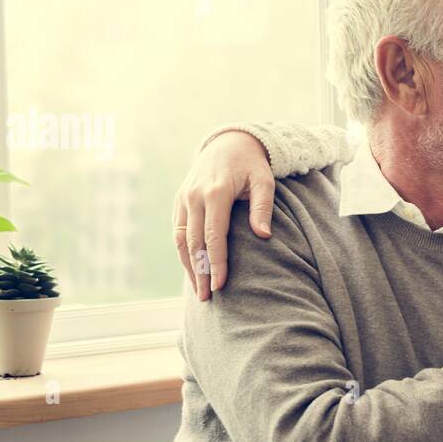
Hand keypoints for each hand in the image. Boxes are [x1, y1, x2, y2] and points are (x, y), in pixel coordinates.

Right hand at [173, 130, 275, 300]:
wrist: (229, 143)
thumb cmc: (252, 165)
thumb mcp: (264, 180)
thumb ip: (263, 207)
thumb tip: (263, 236)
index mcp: (215, 192)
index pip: (213, 236)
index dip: (215, 262)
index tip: (220, 285)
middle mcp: (194, 196)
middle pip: (194, 242)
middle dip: (199, 271)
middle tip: (207, 298)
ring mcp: (184, 198)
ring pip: (181, 239)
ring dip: (188, 266)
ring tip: (198, 290)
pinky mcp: (180, 201)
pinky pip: (178, 231)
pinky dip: (183, 252)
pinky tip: (192, 269)